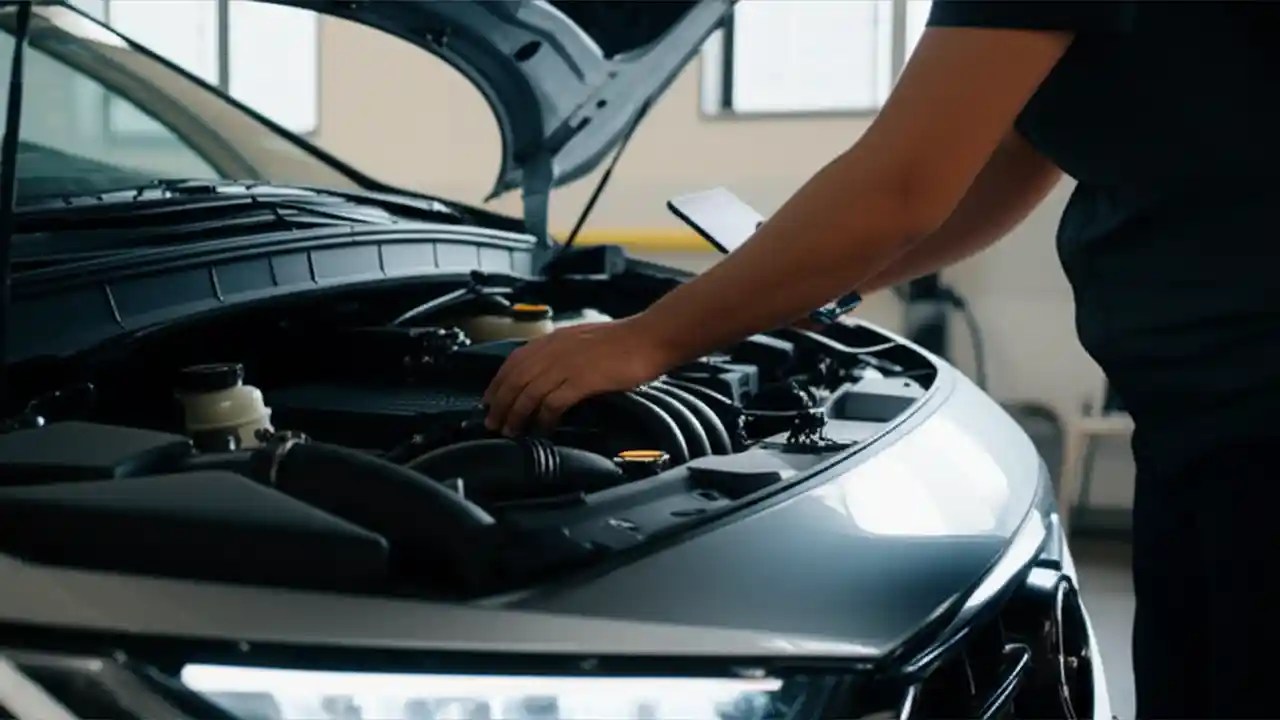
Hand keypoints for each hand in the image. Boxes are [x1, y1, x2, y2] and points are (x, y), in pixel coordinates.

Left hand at [482, 317, 676, 435]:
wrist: (649, 337)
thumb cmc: (623, 341)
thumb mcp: (583, 339)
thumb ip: (563, 352)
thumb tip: (550, 373)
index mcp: (553, 339)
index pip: (514, 361)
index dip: (497, 383)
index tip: (489, 401)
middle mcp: (554, 350)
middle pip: (515, 379)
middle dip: (500, 404)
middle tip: (494, 424)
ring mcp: (567, 364)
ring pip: (528, 392)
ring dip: (517, 415)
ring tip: (512, 432)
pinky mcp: (582, 380)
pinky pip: (553, 402)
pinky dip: (544, 418)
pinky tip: (543, 429)